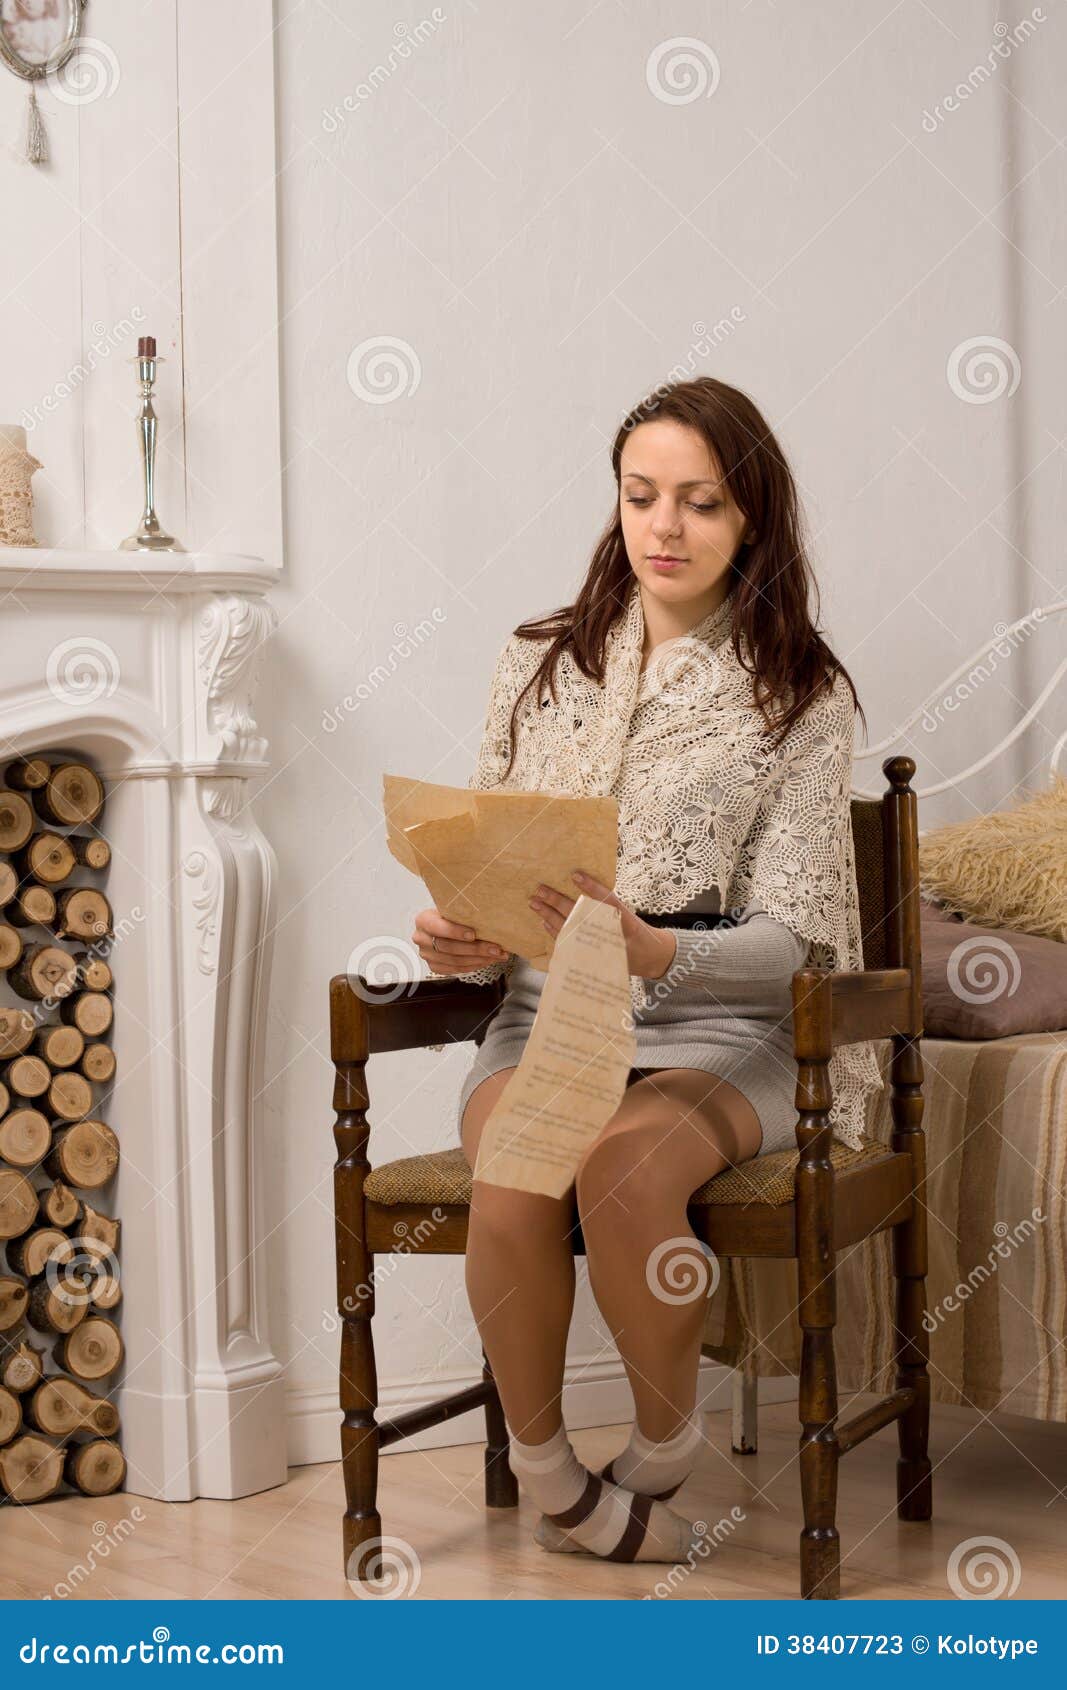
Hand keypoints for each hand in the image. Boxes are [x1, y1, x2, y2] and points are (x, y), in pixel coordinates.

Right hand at [412, 907, 507, 972]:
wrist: (443, 925)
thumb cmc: (451, 915)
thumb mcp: (453, 909)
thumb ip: (464, 912)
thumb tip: (489, 917)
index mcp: (424, 920)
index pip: (437, 927)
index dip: (455, 932)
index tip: (473, 934)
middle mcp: (421, 938)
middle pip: (449, 947)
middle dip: (476, 949)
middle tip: (495, 948)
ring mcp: (427, 955)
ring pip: (455, 961)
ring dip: (480, 959)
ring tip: (497, 955)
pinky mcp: (435, 967)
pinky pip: (457, 969)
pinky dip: (474, 965)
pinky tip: (487, 960)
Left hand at [527, 871, 677, 979]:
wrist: (649, 958)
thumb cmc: (637, 931)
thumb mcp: (629, 915)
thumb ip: (608, 904)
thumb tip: (580, 882)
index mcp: (626, 921)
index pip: (607, 900)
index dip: (591, 887)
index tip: (575, 875)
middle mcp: (612, 934)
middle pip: (579, 914)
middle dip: (557, 901)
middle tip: (541, 889)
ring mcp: (599, 948)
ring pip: (569, 928)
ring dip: (550, 915)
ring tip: (535, 903)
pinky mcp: (590, 957)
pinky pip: (568, 943)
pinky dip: (555, 932)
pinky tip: (544, 922)